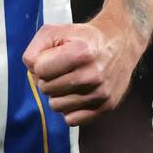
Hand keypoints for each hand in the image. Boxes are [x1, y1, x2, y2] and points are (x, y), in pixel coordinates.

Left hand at [21, 16, 142, 125]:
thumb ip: (34, 50)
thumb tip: (33, 73)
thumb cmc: (82, 38)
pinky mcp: (106, 106)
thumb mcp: (54, 32)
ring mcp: (100, 93)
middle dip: (49, 79)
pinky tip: (77, 93)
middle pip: (46, 89)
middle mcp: (92, 75)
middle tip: (62, 69)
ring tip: (70, 80)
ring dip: (58, 94)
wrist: (119, 43)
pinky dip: (70, 108)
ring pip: (56, 106)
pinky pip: (72, 119)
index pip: (40, 70)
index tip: (53, 58)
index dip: (42, 64)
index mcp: (80, 53)